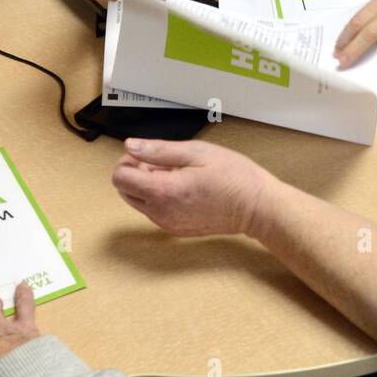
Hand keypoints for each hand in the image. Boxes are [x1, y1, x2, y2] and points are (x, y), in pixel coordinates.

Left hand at [112, 139, 275, 236]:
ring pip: (138, 201)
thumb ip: (159, 150)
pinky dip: (159, 197)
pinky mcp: (176, 229)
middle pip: (124, 190)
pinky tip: (183, 187)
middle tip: (163, 161)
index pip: (120, 177)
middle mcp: (160, 212)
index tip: (147, 153)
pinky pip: (154, 211)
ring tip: (177, 173)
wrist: (256, 208)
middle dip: (135, 172)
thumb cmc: (234, 177)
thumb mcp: (197, 152)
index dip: (129, 160)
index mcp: (163, 191)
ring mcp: (167, 224)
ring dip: (147, 185)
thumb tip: (131, 146)